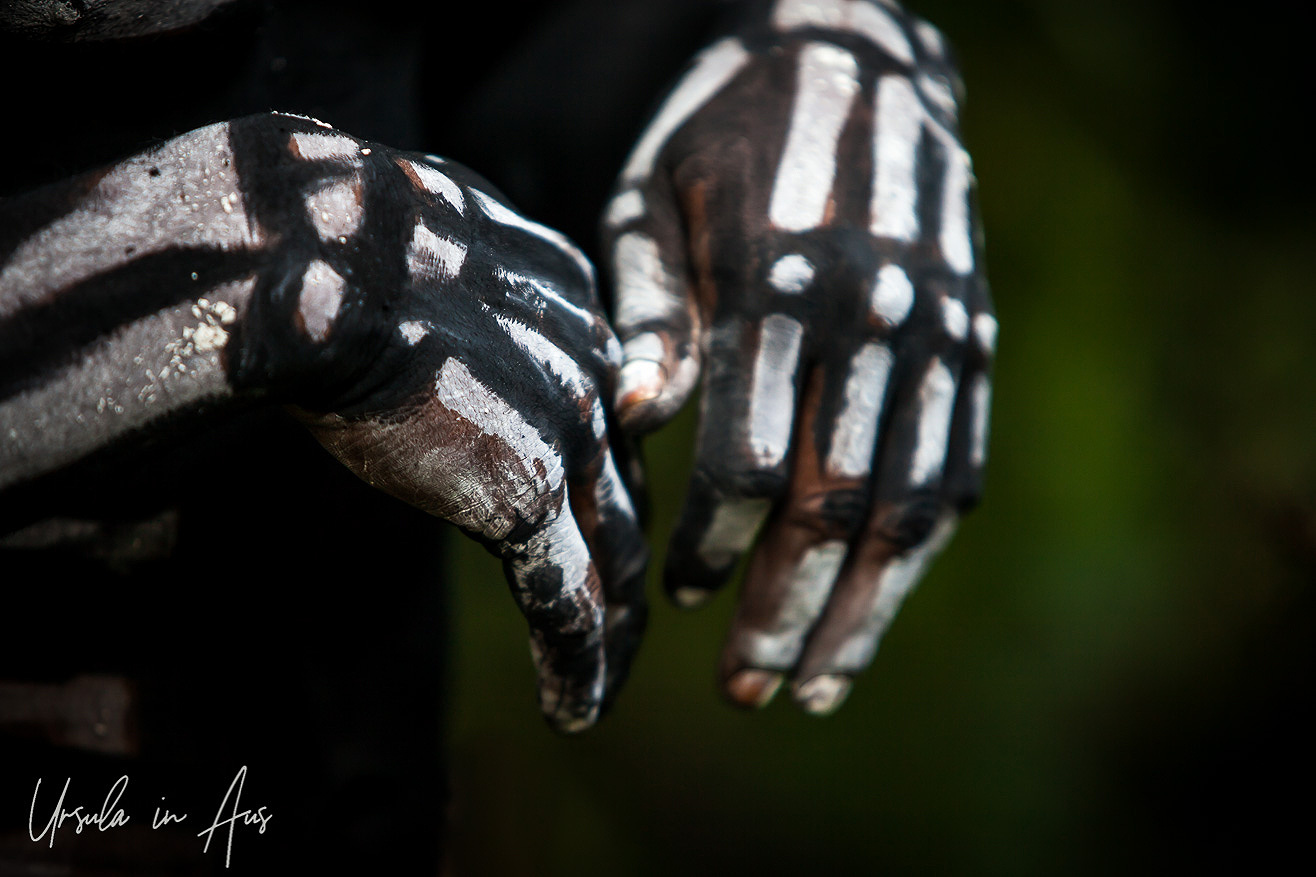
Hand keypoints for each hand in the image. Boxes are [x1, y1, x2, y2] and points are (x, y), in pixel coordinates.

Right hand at [275, 123, 648, 732]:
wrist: (316, 248)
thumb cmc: (337, 235)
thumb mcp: (421, 249)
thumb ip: (448, 296)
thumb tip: (407, 306)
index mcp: (568, 304)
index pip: (605, 408)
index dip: (603, 470)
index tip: (594, 514)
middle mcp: (590, 369)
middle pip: (624, 487)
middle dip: (624, 559)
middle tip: (621, 616)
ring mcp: (568, 433)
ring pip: (611, 554)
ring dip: (612, 627)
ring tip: (601, 681)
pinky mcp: (524, 493)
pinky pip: (566, 599)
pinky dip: (575, 661)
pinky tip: (574, 709)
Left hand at [600, 0, 993, 713]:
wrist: (853, 57)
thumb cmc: (724, 138)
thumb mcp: (655, 201)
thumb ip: (649, 315)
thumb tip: (641, 420)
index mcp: (781, 281)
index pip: (748, 454)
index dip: (711, 539)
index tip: (678, 591)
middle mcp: (876, 315)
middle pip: (834, 502)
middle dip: (783, 610)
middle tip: (743, 691)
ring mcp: (942, 331)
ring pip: (908, 507)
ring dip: (862, 612)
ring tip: (815, 689)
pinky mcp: (976, 341)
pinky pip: (956, 468)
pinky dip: (918, 552)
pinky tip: (879, 609)